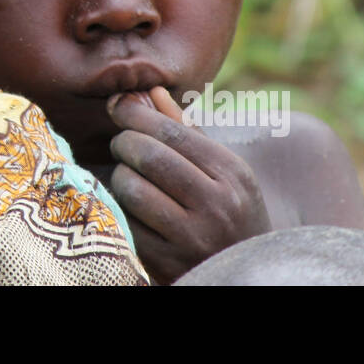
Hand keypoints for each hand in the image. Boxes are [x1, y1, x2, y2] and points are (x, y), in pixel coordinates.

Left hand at [106, 86, 271, 284]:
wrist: (246, 272)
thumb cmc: (229, 212)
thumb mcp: (223, 171)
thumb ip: (186, 131)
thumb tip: (151, 91)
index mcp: (232, 174)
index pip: (171, 132)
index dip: (136, 113)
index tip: (117, 105)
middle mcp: (217, 205)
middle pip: (149, 156)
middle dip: (124, 142)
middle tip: (121, 144)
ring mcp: (194, 238)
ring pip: (133, 190)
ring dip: (120, 177)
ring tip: (127, 176)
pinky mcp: (170, 264)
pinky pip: (126, 224)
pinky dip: (118, 208)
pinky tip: (127, 205)